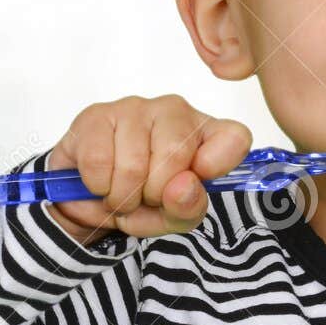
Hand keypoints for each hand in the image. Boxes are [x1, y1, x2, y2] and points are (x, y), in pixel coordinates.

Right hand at [43, 94, 251, 241]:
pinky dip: (98, 186)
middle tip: (145, 197)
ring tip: (121, 193)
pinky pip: (98, 161)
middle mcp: (175, 112)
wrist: (92, 196)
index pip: (234, 137)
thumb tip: (183, 187)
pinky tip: (100, 182)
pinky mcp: (97, 115)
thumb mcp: (171, 216)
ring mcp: (136, 108)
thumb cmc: (142, 199)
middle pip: (176, 153)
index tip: (200, 177)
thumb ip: (187, 208)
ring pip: (133, 163)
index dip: (220, 162)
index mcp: (206, 134)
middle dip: (155, 192)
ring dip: (122, 195)